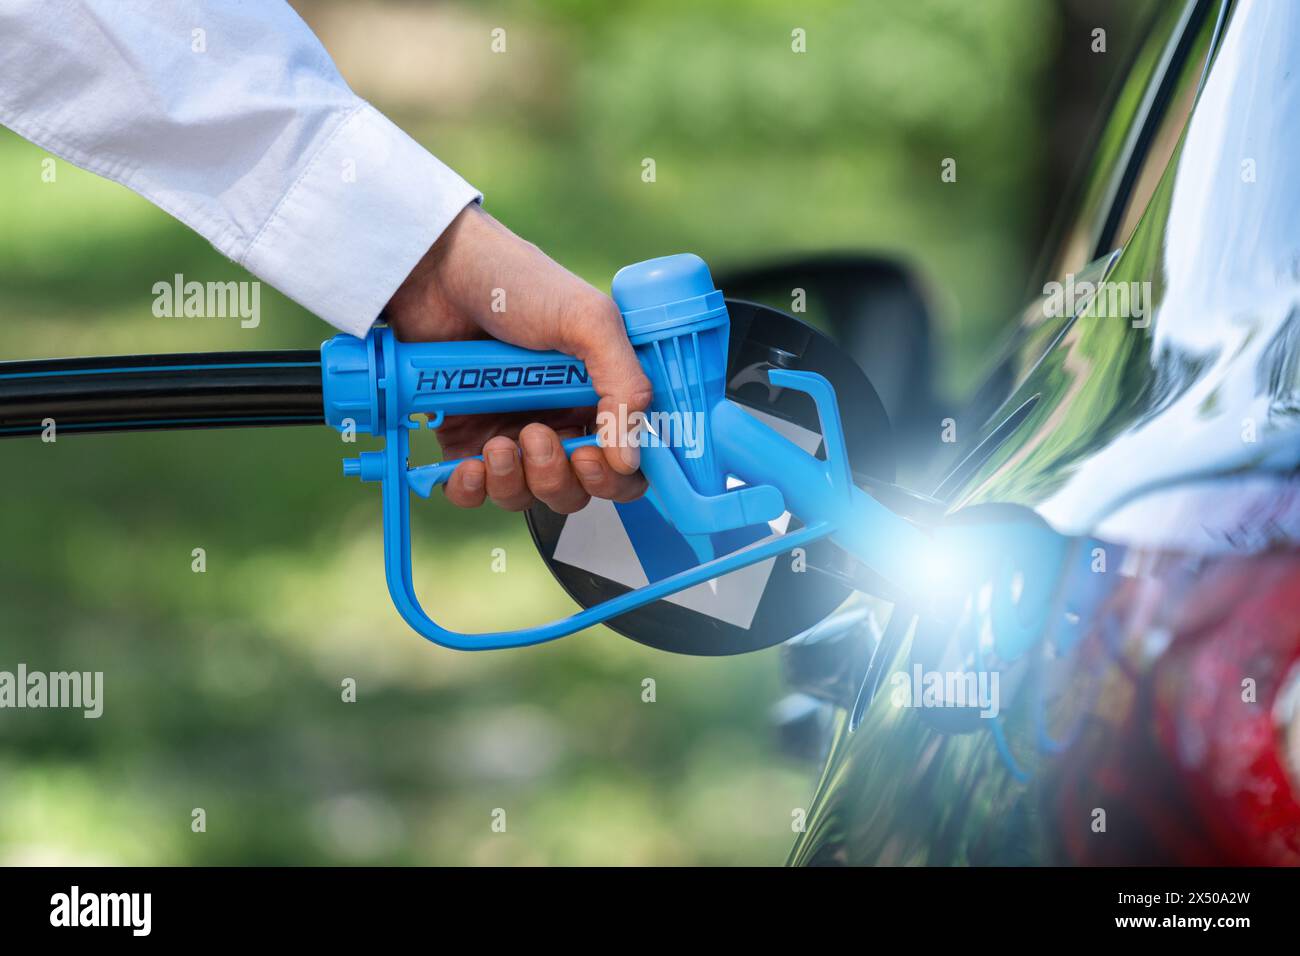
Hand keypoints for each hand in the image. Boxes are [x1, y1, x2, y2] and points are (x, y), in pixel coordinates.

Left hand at [384, 203, 650, 512]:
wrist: (436, 269)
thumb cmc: (516, 282)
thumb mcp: (588, 322)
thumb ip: (624, 386)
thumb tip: (631, 459)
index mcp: (599, 395)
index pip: (625, 464)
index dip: (613, 477)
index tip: (591, 457)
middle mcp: (560, 419)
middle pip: (575, 489)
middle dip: (558, 479)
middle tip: (537, 438)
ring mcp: (511, 432)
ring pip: (526, 495)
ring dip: (515, 483)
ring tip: (497, 444)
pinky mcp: (465, 438)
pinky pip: (475, 491)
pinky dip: (473, 490)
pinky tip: (469, 466)